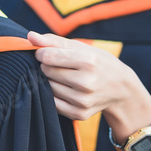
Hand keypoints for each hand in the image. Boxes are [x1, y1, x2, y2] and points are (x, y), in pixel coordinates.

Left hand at [28, 31, 150, 130]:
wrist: (121, 89)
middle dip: (47, 66)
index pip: (49, 56)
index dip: (41, 53)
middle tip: (58, 65)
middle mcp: (86, 82)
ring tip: (63, 77)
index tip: (45, 53)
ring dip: (50, 80)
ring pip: (48, 87)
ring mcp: (83, 100)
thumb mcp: (81, 47)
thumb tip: (29, 36)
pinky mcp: (79, 114)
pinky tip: (64, 89)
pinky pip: (52, 102)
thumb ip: (53, 41)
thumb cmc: (98, 63)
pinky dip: (53, 95)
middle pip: (47, 71)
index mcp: (88, 61)